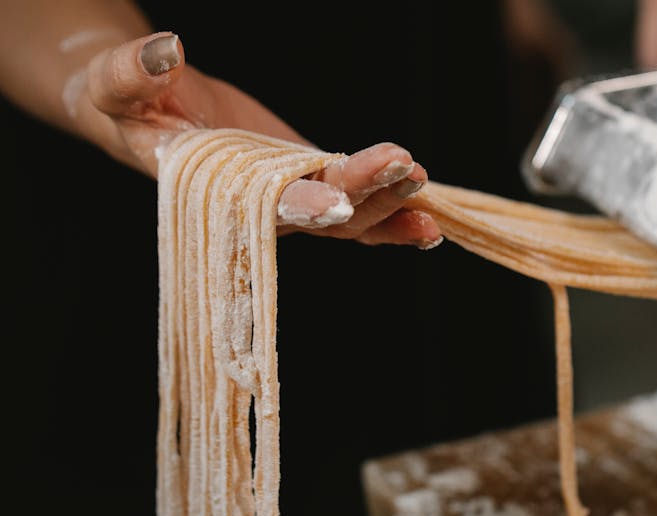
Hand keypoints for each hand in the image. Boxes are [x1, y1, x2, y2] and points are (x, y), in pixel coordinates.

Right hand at [76, 32, 440, 246]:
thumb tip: (165, 49)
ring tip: (422, 180)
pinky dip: (394, 216)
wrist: (147, 112)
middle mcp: (260, 208)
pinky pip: (360, 211)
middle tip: (406, 167)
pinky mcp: (313, 186)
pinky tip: (431, 217)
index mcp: (213, 192)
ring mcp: (292, 200)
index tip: (337, 204)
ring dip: (390, 204)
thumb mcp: (117, 84)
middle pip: (323, 214)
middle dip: (367, 195)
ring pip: (351, 218)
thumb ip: (135, 73)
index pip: (263, 207)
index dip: (300, 207)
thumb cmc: (126, 103)